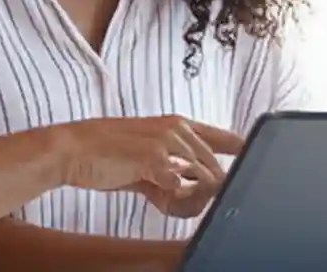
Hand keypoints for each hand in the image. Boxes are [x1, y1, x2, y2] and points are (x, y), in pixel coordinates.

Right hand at [52, 115, 243, 217]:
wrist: (73, 150)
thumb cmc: (105, 154)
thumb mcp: (145, 159)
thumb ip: (171, 172)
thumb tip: (188, 190)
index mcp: (177, 124)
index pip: (223, 137)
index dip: (240, 150)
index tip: (253, 161)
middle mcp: (177, 128)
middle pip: (215, 169)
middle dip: (206, 193)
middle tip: (175, 202)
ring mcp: (167, 141)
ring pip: (203, 181)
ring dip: (189, 200)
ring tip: (164, 201)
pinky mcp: (154, 158)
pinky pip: (180, 190)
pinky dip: (172, 202)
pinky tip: (155, 198)